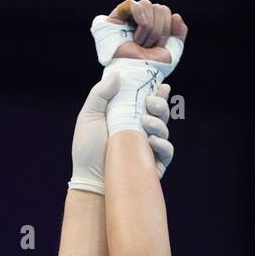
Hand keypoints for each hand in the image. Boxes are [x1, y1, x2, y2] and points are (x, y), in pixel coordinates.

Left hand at [69, 76, 174, 191]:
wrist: (90, 180)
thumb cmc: (87, 150)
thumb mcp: (89, 116)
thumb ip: (101, 94)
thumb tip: (117, 74)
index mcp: (126, 117)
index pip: (146, 101)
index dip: (156, 92)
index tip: (160, 85)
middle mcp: (140, 131)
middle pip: (160, 113)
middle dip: (160, 104)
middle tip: (150, 102)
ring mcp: (148, 148)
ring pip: (164, 129)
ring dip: (159, 122)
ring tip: (145, 122)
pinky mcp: (153, 164)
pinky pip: (167, 151)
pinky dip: (163, 144)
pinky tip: (152, 141)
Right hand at [104, 0, 187, 63]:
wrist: (134, 72)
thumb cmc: (150, 65)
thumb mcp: (172, 51)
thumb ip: (179, 33)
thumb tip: (176, 16)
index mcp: (154, 24)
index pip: (166, 12)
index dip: (166, 30)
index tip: (158, 46)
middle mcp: (142, 18)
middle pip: (160, 8)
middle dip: (158, 31)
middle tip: (148, 46)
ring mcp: (129, 16)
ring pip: (148, 5)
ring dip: (148, 28)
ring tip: (139, 43)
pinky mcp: (117, 16)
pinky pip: (133, 4)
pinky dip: (140, 17)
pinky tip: (136, 33)